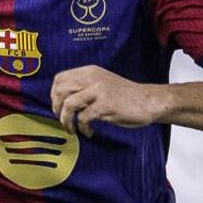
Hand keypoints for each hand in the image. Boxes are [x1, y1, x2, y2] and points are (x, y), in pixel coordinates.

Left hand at [46, 67, 168, 130]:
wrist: (148, 101)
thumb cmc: (125, 96)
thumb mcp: (101, 83)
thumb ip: (83, 87)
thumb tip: (61, 101)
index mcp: (89, 72)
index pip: (59, 79)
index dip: (54, 95)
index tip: (58, 107)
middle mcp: (92, 78)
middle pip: (60, 91)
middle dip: (57, 109)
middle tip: (63, 120)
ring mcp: (99, 91)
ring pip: (69, 104)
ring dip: (66, 120)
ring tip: (72, 129)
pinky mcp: (105, 105)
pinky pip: (83, 118)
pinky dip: (83, 128)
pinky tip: (89, 131)